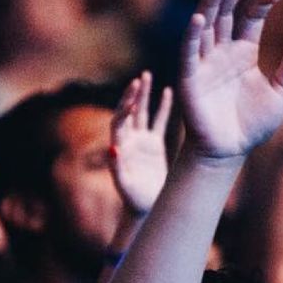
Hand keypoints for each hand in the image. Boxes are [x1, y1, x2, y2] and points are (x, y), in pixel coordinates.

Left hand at [110, 71, 172, 215]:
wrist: (146, 207)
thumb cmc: (134, 200)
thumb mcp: (125, 185)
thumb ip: (117, 168)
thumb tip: (113, 148)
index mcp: (119, 147)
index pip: (119, 122)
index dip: (125, 110)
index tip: (133, 100)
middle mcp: (128, 140)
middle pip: (129, 112)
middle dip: (132, 95)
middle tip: (139, 79)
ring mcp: (141, 141)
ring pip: (142, 113)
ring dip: (144, 95)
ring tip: (146, 75)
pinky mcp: (154, 144)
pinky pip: (159, 122)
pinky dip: (163, 107)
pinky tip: (169, 90)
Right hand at [179, 0, 282, 159]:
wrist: (230, 153)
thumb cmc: (253, 126)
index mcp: (243, 54)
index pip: (250, 20)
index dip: (261, 4)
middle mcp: (222, 53)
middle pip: (224, 15)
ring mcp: (204, 64)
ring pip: (206, 27)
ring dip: (210, 5)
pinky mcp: (190, 79)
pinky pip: (189, 53)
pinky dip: (193, 35)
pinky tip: (200, 17)